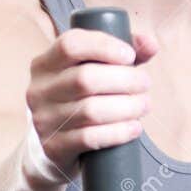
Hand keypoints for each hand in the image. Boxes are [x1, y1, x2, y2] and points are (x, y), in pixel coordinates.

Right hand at [24, 24, 158, 184]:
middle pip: (85, 79)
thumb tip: (151, 43)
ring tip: (144, 105)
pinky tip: (134, 128)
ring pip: (91, 111)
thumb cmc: (81, 100)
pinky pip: (90, 138)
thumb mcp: (94, 72)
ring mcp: (44, 120)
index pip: (70, 45)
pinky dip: (118, 132)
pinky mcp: (54, 147)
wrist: (56, 146)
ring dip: (127, 107)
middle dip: (124, 80)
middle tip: (145, 84)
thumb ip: (122, 55)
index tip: (130, 56)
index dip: (104, 47)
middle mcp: (39, 90)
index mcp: (45, 64)